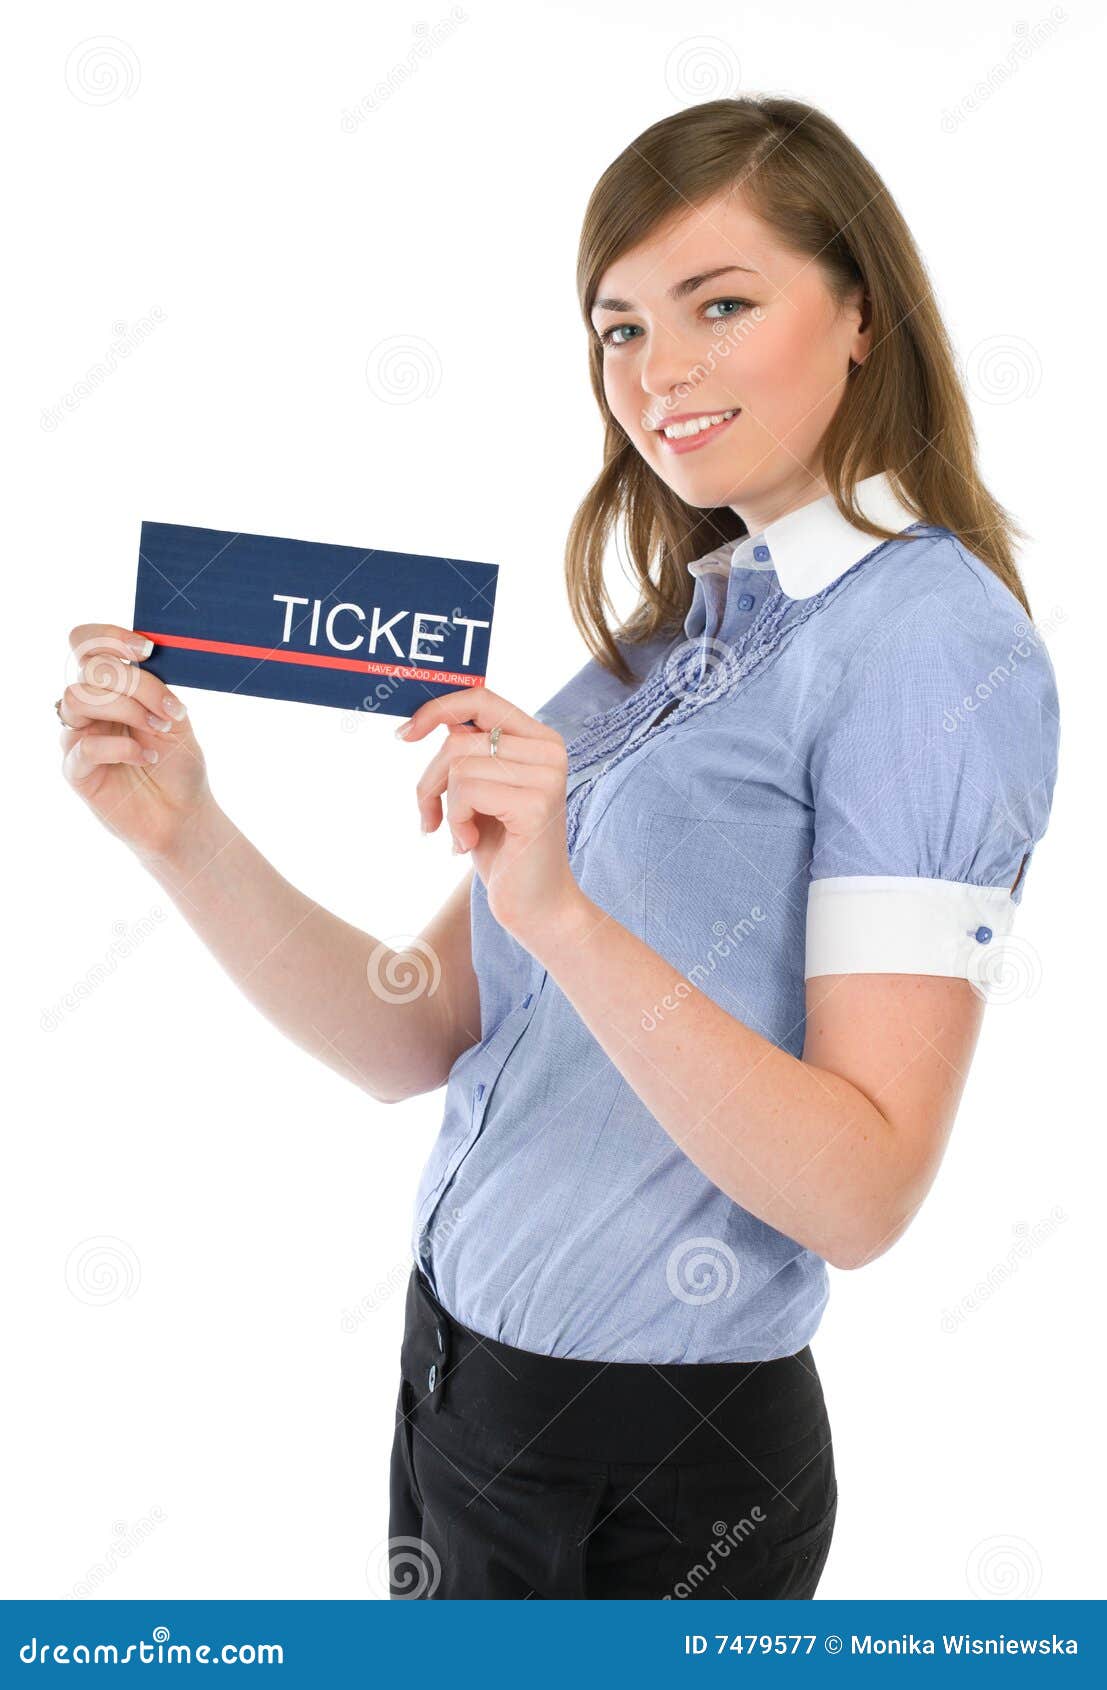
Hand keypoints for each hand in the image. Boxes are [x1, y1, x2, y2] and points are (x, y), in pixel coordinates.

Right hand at [58, 623, 214, 862]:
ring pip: (78, 698)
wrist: (184, 813)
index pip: (86, 643)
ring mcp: (79, 736)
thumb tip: (147, 651)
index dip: (109, 637)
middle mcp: (90, 707)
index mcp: (112, 687)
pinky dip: (122, 748)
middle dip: (137, 684)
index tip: (146, 650)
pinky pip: (84, 746)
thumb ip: (156, 685)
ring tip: (158, 731)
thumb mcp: (175, 716)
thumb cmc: (179, 763)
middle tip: (169, 711)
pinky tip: (147, 757)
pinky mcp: (75, 771)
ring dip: (126, 710)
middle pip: (89, 668)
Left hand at [396, 686, 580, 945]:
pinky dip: (455, 821)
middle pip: (458, 740)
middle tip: (430, 816)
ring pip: (458, 765)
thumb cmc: (503, 849)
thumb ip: (468, 752)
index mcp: (539, 739)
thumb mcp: (481, 790)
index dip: (437, 709)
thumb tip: (430, 718)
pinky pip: (466, 791)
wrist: (535, 905)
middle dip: (430, 780)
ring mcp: (546, 775)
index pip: (481, 698)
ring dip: (443, 806)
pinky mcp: (536, 803)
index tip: (404, 734)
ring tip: (458, 834)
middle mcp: (549, 751)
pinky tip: (469, 845)